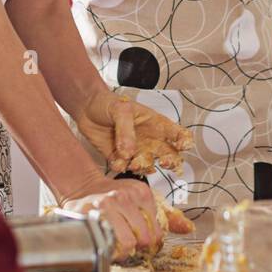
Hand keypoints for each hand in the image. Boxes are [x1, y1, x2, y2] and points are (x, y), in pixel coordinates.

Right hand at [61, 176, 191, 261]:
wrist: (84, 188)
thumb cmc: (115, 196)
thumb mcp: (142, 199)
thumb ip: (167, 216)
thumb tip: (189, 228)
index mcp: (142, 192)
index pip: (157, 231)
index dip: (151, 241)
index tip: (143, 239)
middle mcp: (124, 196)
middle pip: (142, 238)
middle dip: (137, 246)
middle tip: (129, 242)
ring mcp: (105, 205)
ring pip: (125, 243)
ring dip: (122, 249)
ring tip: (118, 242)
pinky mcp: (89, 214)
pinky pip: (106, 243)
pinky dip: (108, 248)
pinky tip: (106, 240)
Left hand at [75, 90, 192, 174]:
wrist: (86, 108)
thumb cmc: (108, 103)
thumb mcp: (121, 110)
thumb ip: (126, 131)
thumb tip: (130, 153)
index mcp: (156, 124)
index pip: (179, 134)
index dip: (185, 141)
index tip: (181, 146)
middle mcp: (150, 140)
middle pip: (170, 156)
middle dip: (171, 162)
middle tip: (164, 163)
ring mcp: (136, 151)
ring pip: (148, 166)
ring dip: (144, 167)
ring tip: (133, 163)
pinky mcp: (120, 159)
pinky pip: (125, 168)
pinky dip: (122, 168)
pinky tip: (116, 161)